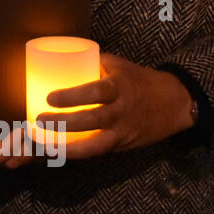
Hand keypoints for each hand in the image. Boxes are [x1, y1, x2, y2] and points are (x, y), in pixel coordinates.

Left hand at [33, 53, 195, 159]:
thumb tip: (59, 59)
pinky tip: (58, 153)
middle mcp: (122, 111)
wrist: (174, 103)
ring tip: (45, 146)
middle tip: (39, 120)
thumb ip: (91, 63)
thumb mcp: (118, 65)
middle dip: (64, 123)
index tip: (50, 98)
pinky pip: (98, 152)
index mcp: (120, 86)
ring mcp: (123, 131)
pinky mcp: (122, 145)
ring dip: (68, 148)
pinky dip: (78, 154)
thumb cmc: (138, 80)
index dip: (72, 97)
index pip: (95, 92)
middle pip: (93, 120)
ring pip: (96, 145)